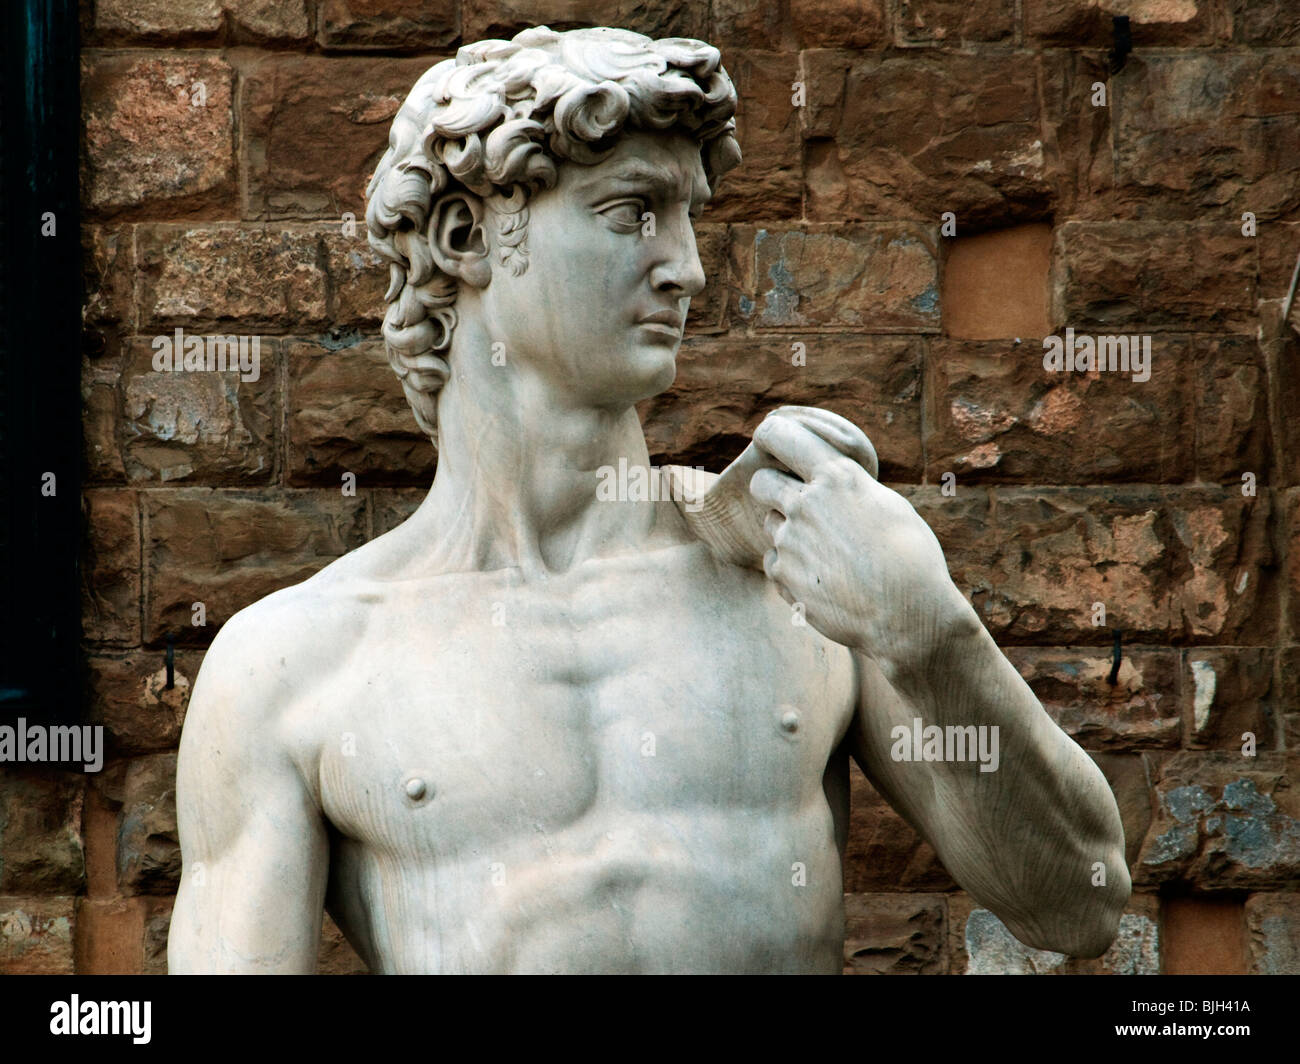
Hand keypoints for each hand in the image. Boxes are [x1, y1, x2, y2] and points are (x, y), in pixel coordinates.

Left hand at [748, 408, 970, 670]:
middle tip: (796, 505)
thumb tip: (826, 479)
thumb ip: (849, 488)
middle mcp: (806, 503)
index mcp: (837, 478)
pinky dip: (791, 568)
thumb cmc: (909, 559)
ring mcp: (789, 540)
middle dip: (773, 490)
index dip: (771, 436)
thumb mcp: (887, 505)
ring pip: (770, 524)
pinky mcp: (782, 574)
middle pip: (761, 482)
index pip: (781, 436)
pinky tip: (823, 579)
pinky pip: (773, 561)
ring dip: (788, 533)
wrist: (907, 616)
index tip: (769, 439)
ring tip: (826, 553)